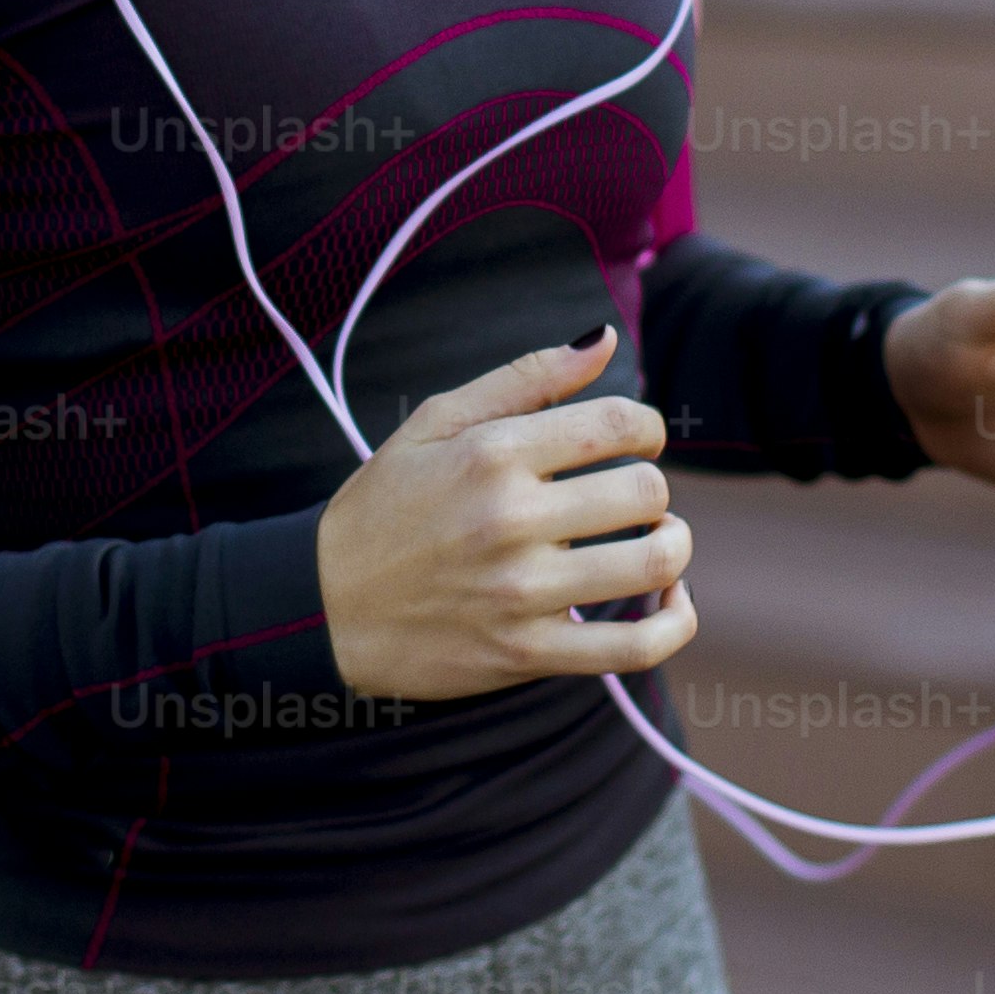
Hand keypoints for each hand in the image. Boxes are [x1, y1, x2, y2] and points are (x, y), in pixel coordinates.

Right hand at [318, 325, 697, 701]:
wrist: (320, 607)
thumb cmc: (382, 509)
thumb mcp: (434, 424)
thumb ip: (525, 378)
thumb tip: (606, 340)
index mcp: (492, 453)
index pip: (618, 423)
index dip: (646, 427)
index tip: (635, 441)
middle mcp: (511, 519)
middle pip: (645, 492)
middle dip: (652, 489)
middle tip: (628, 498)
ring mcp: (522, 592)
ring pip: (652, 563)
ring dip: (672, 547)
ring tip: (655, 543)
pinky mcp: (528, 653)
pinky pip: (635, 646)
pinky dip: (674, 623)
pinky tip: (671, 604)